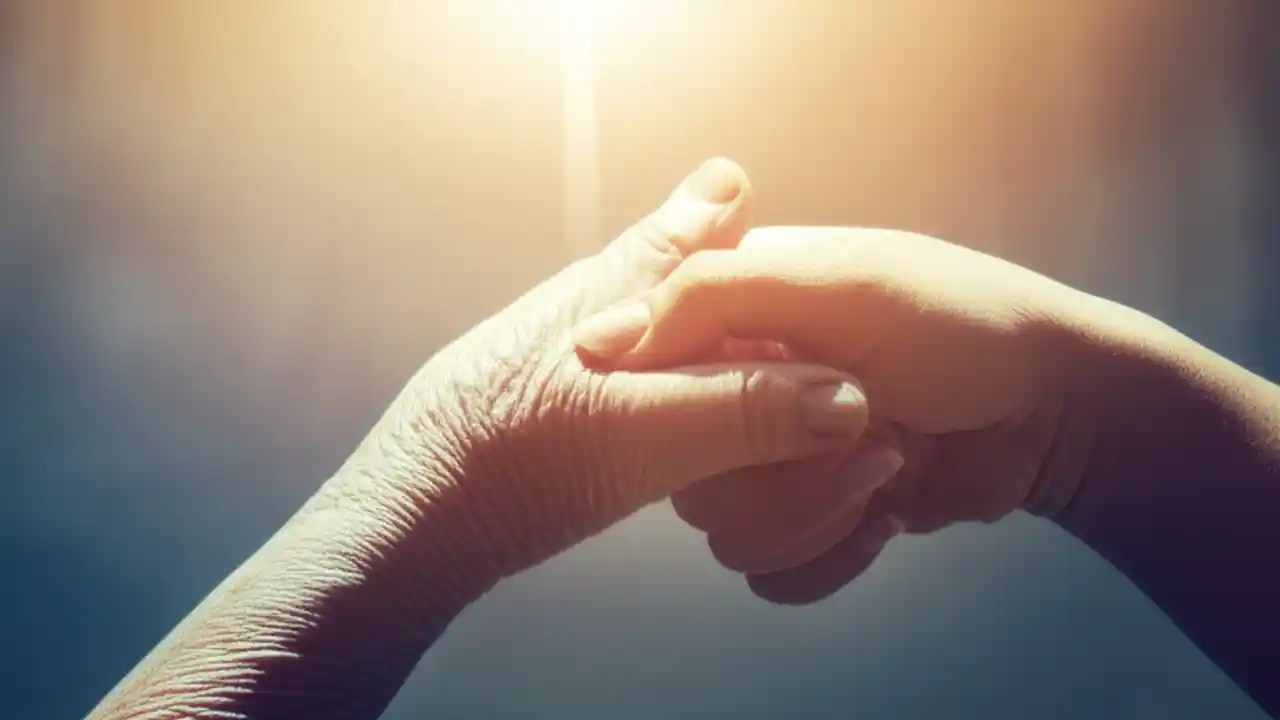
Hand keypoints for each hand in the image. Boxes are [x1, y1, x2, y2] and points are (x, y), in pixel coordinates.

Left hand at [337, 167, 874, 604]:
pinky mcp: (527, 410)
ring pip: (616, 316)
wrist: (406, 524)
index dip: (711, 215)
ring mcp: (541, 361)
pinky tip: (629, 386)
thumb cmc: (510, 468)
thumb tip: (846, 399)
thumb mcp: (640, 435)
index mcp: (605, 299)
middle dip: (686, 242)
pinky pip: (598, 369)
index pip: (675, 240)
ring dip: (658, 300)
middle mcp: (571, 316)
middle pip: (644, 266)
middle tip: (720, 208)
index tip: (734, 183)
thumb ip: (742, 410)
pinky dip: (632, 364)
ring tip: (683, 292)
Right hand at [574, 228, 1086, 603]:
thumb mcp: (837, 285)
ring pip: (725, 532)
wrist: (1056, 409)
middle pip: (686, 473)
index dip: (695, 405)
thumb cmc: (960, 323)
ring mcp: (775, 461)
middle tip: (866, 427)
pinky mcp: (811, 518)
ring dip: (815, 511)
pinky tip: (883, 518)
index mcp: (734, 317)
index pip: (649, 374)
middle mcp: (741, 391)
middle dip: (782, 469)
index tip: (760, 406)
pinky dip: (827, 559)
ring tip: (890, 462)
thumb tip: (594, 342)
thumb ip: (713, 299)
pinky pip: (768, 573)